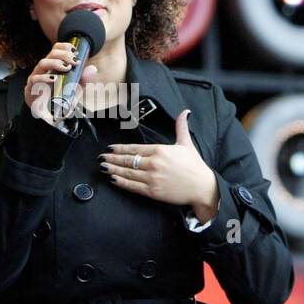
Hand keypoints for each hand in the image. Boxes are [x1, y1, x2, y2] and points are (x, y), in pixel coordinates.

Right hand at [24, 41, 97, 124]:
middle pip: (51, 54)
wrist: (47, 117)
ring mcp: (36, 78)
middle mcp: (44, 69)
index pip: (56, 49)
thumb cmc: (59, 99)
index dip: (65, 47)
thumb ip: (82, 80)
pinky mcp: (31, 89)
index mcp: (53, 66)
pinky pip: (35, 79)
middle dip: (64, 55)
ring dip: (56, 63)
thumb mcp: (74, 89)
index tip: (75, 52)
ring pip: (43, 63)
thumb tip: (92, 69)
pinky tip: (53, 79)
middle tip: (74, 62)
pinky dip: (45, 78)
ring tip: (66, 68)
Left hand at [100, 109, 219, 218]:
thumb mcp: (187, 143)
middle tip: (101, 157)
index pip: (134, 148)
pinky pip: (133, 186)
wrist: (202, 187)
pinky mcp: (152, 191)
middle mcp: (153, 163)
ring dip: (113, 169)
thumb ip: (181, 127)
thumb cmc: (195, 166)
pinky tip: (113, 179)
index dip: (120, 148)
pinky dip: (121, 182)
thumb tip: (185, 112)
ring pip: (127, 172)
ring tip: (103, 166)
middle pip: (128, 160)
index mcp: (160, 150)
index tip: (110, 148)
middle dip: (112, 158)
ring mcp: (152, 178)